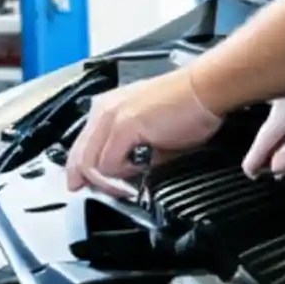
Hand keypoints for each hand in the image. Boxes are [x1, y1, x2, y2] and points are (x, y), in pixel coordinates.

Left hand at [65, 68, 222, 196]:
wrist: (205, 89)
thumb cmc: (186, 107)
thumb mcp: (149, 131)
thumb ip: (131, 151)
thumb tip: (123, 175)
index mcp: (108, 107)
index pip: (82, 145)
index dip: (79, 169)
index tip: (82, 185)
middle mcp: (104, 110)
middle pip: (80, 156)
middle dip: (88, 180)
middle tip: (105, 193)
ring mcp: (112, 117)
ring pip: (90, 163)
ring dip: (108, 181)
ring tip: (127, 188)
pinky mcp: (124, 126)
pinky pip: (109, 164)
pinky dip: (119, 177)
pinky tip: (136, 176)